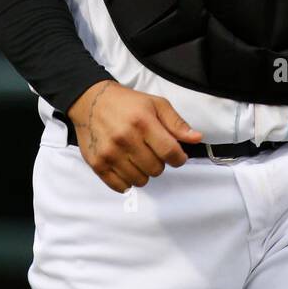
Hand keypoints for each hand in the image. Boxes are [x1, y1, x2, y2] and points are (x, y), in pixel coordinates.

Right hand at [67, 80, 202, 192]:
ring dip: (144, 173)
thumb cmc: (127, 103)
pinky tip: (127, 166)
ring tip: (138, 158)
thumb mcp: (156, 104)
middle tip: (152, 152)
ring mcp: (110, 153)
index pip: (170, 152)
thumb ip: (177, 123)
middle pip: (156, 170)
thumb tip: (197, 138)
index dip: (179, 158)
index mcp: (143, 122)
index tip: (177, 156)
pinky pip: (120, 187)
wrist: (91, 101)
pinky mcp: (97, 164)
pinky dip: (127, 181)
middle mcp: (125, 138)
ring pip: (140, 180)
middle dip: (160, 163)